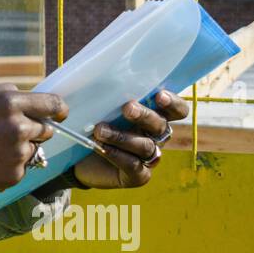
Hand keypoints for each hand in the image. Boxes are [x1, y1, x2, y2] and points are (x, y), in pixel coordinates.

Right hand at [0, 84, 68, 192]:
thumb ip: (3, 93)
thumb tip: (24, 96)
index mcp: (10, 103)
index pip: (52, 104)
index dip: (59, 109)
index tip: (60, 114)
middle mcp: (18, 128)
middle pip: (46, 129)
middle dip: (34, 130)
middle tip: (11, 134)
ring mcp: (17, 154)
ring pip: (34, 150)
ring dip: (21, 149)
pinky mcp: (12, 176)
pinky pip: (22, 168)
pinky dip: (10, 166)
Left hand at [72, 89, 189, 187]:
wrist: (76, 159)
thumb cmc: (91, 124)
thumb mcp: (95, 106)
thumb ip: (99, 92)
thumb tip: (87, 77)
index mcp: (153, 114)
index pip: (176, 109)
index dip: (173, 103)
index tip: (159, 95)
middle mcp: (155, 136)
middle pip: (161, 125)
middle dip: (145, 115)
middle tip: (127, 108)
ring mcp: (148, 157)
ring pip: (146, 146)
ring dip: (123, 137)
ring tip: (99, 130)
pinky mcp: (138, 175)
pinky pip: (133, 165)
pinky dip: (117, 155)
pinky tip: (101, 147)